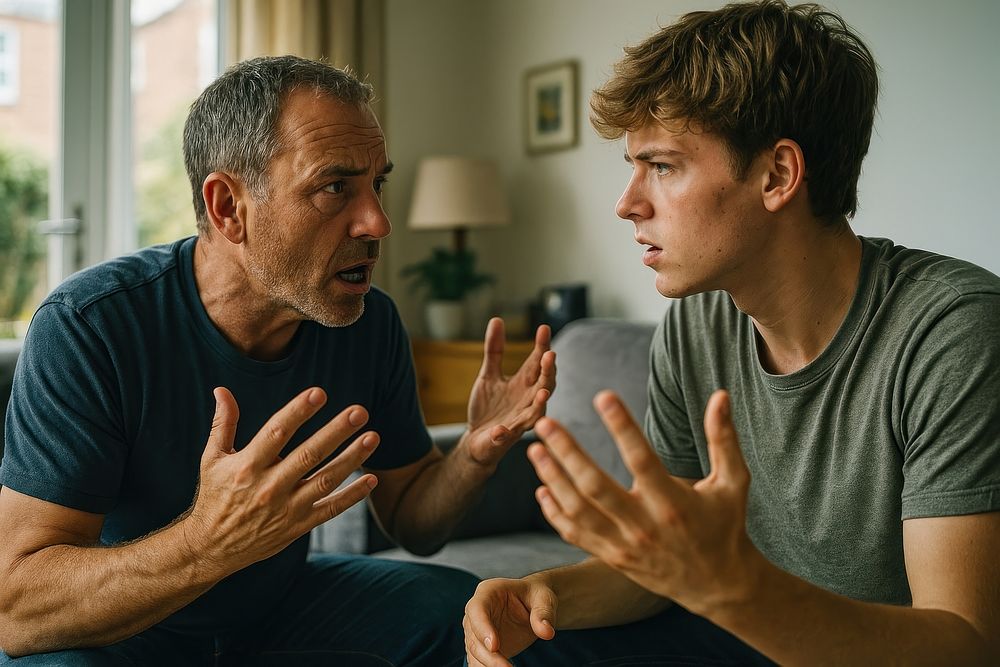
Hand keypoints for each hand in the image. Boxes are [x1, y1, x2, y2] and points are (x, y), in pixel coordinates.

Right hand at [182, 386, 378, 572]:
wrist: (212, 548)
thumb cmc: (215, 496)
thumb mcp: (212, 459)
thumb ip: (223, 424)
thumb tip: (221, 389)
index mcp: (247, 466)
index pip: (277, 432)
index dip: (298, 411)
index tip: (319, 393)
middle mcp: (269, 487)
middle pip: (309, 455)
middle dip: (336, 432)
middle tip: (360, 411)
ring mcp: (286, 509)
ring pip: (325, 481)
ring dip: (352, 459)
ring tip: (373, 437)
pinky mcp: (298, 526)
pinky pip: (330, 510)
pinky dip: (352, 496)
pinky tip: (371, 479)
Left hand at [464, 318, 556, 468]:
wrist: (477, 439)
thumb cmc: (489, 407)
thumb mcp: (489, 374)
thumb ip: (494, 350)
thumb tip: (497, 320)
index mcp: (525, 385)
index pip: (538, 363)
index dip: (542, 346)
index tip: (544, 329)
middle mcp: (528, 402)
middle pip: (545, 384)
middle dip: (549, 372)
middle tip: (549, 355)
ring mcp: (519, 421)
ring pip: (536, 413)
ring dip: (540, 403)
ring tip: (543, 392)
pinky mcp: (504, 439)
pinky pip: (507, 436)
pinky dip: (504, 434)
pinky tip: (500, 430)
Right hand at [464, 577, 556, 666]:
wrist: (535, 606)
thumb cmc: (536, 596)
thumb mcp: (544, 598)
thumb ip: (544, 612)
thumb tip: (547, 632)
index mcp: (488, 592)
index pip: (477, 609)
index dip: (482, 628)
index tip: (494, 646)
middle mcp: (476, 612)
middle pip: (474, 637)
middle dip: (489, 657)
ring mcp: (477, 632)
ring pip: (474, 653)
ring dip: (488, 666)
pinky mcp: (483, 648)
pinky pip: (479, 662)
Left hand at [527, 389, 758, 617]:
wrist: (718, 584)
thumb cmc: (725, 524)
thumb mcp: (732, 482)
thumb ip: (723, 439)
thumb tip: (720, 395)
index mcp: (674, 503)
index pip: (642, 460)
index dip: (622, 427)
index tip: (602, 395)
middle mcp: (645, 526)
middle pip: (596, 486)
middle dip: (567, 453)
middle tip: (545, 423)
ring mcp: (624, 545)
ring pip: (578, 511)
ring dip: (553, 478)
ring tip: (534, 449)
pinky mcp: (612, 557)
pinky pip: (576, 535)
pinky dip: (555, 513)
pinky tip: (542, 487)